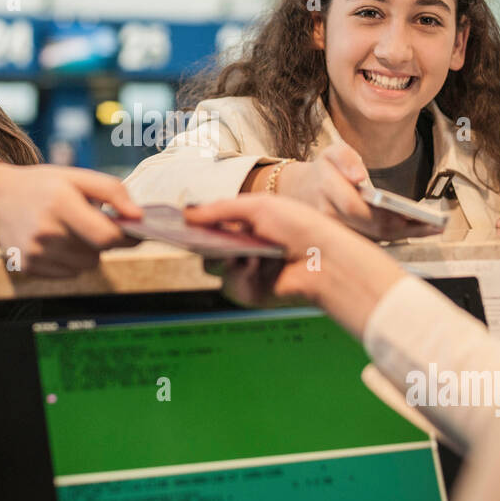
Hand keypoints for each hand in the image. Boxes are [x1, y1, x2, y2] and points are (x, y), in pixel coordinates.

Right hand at [0, 163, 141, 277]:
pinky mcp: (29, 268)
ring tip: (69, 230)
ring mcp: (35, 253)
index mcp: (61, 203)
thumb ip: (112, 192)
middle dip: (102, 240)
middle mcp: (46, 232)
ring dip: (87, 252)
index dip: (126, 236)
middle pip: (98, 254)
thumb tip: (139, 216)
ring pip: (86, 266)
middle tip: (89, 222)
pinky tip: (56, 242)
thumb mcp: (77, 177)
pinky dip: (70, 261)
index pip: (106, 237)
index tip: (131, 230)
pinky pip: (69, 273)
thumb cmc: (42, 186)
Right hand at [184, 195, 407, 337]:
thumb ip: (220, 209)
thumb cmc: (299, 226)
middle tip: (195, 235)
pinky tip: (258, 265)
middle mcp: (243, 248)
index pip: (211, 224)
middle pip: (204, 247)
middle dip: (199, 241)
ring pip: (212, 267)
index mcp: (246, 225)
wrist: (325, 258)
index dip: (193, 222)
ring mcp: (245, 272)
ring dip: (222, 256)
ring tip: (242, 249)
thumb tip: (185, 213)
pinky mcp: (250, 293)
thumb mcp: (258, 207)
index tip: (174, 219)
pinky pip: (228, 285)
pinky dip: (240, 274)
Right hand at [274, 144, 440, 241]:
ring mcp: (336, 234)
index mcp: (326, 190)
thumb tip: (358, 175)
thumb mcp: (330, 152)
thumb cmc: (322, 171)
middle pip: (371, 229)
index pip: (356, 208)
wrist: (297, 193)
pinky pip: (372, 243)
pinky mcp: (344, 243)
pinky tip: (417, 231)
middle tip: (434, 224)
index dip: (384, 213)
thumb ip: (345, 158)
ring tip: (433, 228)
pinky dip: (395, 237)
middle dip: (404, 228)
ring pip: (373, 240)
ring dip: (404, 236)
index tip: (410, 213)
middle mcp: (328, 217)